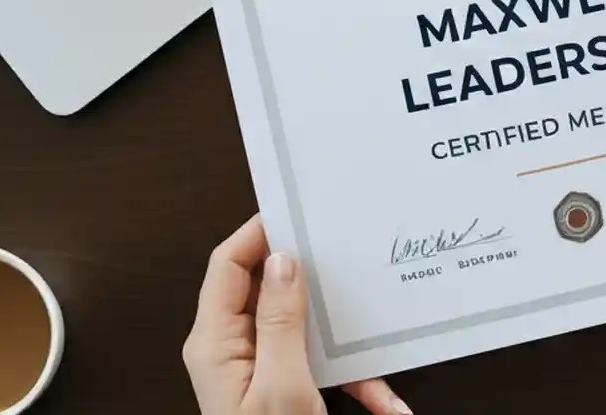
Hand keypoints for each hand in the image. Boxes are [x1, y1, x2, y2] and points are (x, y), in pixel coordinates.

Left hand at [184, 216, 412, 414]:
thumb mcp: (282, 385)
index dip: (260, 232)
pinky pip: (326, 371)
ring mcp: (261, 369)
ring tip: (383, 350)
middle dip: (317, 283)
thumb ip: (282, 320)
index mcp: (215, 341)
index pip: (229, 264)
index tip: (300, 210)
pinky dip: (360, 385)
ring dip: (351, 349)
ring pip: (309, 332)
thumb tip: (284, 260)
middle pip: (273, 291)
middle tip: (351, 258)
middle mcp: (233, 349)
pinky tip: (389, 406)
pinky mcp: (286, 390)